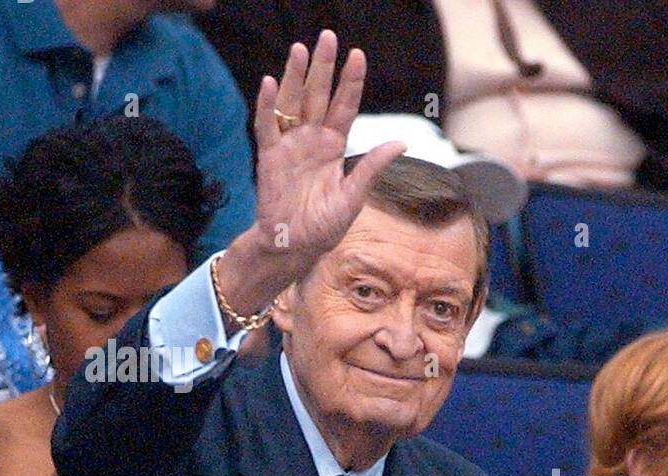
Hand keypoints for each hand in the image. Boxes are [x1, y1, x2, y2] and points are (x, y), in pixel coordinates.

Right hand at [216, 31, 406, 320]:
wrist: (296, 245)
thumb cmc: (325, 226)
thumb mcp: (354, 197)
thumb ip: (372, 167)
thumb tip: (401, 142)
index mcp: (335, 147)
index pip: (345, 107)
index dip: (351, 82)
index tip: (358, 55)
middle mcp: (312, 140)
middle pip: (319, 96)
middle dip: (324, 67)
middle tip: (328, 36)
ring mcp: (289, 146)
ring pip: (292, 103)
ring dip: (296, 76)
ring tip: (301, 49)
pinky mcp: (269, 157)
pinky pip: (266, 126)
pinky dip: (267, 105)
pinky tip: (269, 82)